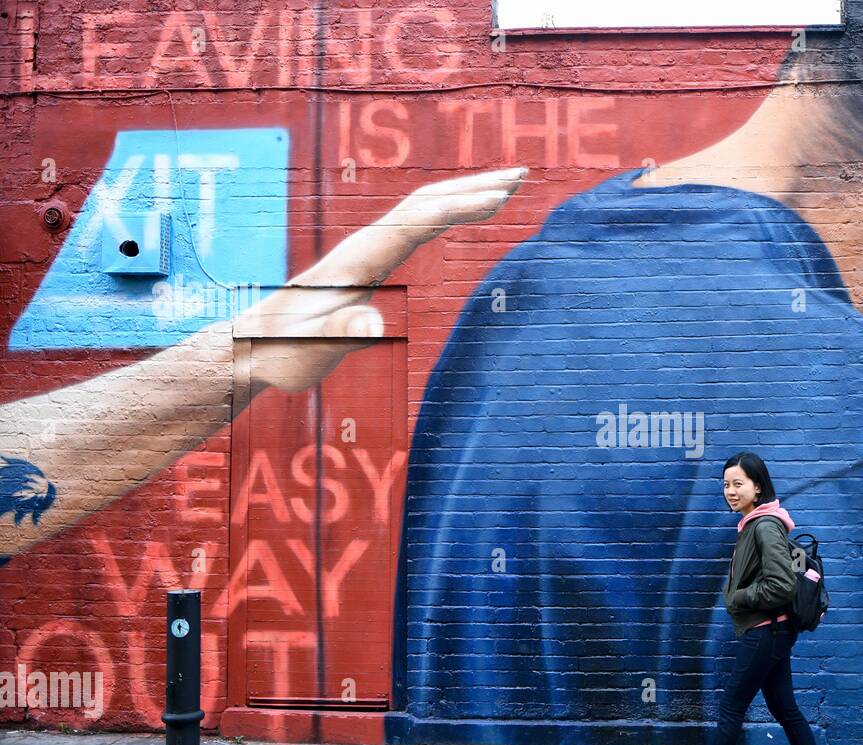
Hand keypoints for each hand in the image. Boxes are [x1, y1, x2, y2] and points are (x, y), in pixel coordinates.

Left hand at [233, 167, 528, 394]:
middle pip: (423, 203)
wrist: (247, 347)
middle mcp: (362, 247)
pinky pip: (413, 228)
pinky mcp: (366, 264)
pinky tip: (462, 216)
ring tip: (506, 188)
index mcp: (356, 262)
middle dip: (473, 187)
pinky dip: (445, 214)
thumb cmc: (278, 355)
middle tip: (520, 176)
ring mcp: (364, 252)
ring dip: (463, 194)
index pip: (415, 223)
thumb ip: (339, 335)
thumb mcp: (307, 354)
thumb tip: (374, 323)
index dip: (459, 208)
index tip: (501, 198)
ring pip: (419, 210)